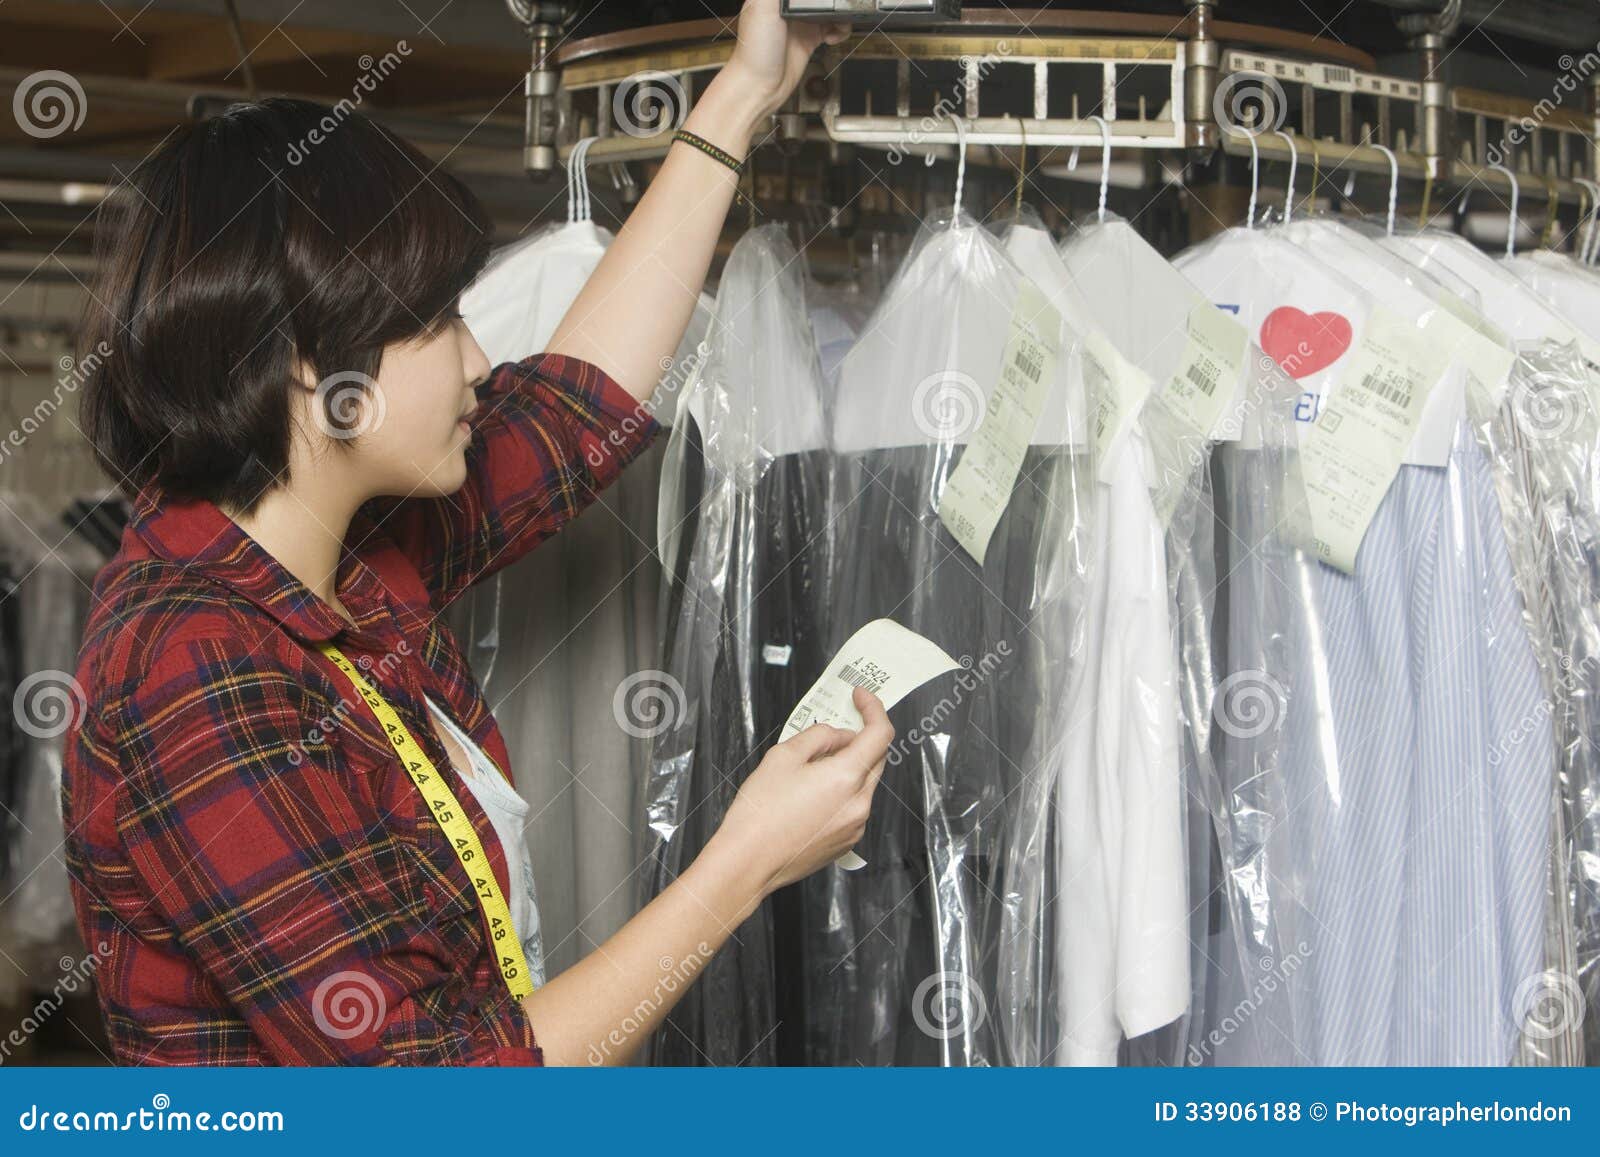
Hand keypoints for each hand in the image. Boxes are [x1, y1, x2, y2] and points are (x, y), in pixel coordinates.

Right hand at [711, 686, 893, 896]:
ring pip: (865, 783)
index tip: (861, 697)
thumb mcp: (783, 756)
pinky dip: (842, 792)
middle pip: (876, 759)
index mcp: (846, 777)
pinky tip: (812, 795)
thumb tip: (837, 736)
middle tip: (833, 731)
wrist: (748, 862)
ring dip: (849, 767)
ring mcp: (856, 826)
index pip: (880, 734)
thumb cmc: (760, 812)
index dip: (874, 709)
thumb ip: (818, 737)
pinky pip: (854, 806)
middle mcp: (859, 803)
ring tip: (812, 768)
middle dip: (859, 739)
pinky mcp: (847, 842)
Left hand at [720, 0, 850, 122]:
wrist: (760, 86)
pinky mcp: (810, 38)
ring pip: (829, 6)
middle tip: (839, 2)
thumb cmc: (754, 50)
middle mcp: (787, 4)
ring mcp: (800, 21)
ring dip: (840, 10)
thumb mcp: (763, 7)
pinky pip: (833, 26)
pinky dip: (840, 28)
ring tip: (840, 17)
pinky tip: (835, 34)